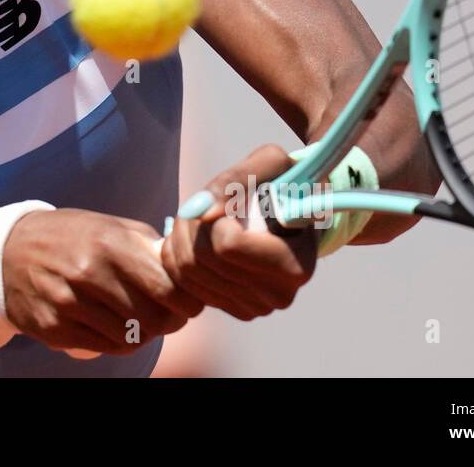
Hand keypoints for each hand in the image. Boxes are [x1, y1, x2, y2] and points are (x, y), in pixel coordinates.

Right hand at [2, 208, 205, 355]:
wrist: (7, 251)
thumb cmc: (71, 237)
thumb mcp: (109, 226)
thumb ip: (148, 245)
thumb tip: (186, 268)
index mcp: (109, 243)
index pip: (167, 288)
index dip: (186, 301)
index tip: (188, 303)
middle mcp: (87, 272)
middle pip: (153, 318)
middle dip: (168, 320)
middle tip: (167, 315)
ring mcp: (67, 302)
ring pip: (130, 337)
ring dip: (143, 332)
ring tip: (138, 318)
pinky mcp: (53, 328)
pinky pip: (104, 346)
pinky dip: (117, 341)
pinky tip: (113, 325)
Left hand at [160, 144, 316, 320]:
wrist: (287, 212)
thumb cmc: (282, 184)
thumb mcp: (269, 165)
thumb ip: (235, 181)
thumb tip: (203, 211)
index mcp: (295, 265)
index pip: (227, 245)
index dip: (215, 218)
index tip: (227, 202)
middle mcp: (278, 295)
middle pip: (202, 260)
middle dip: (192, 224)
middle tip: (203, 203)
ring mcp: (254, 307)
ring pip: (187, 272)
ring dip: (181, 236)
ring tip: (199, 217)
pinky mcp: (232, 309)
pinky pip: (182, 283)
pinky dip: (178, 255)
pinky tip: (194, 238)